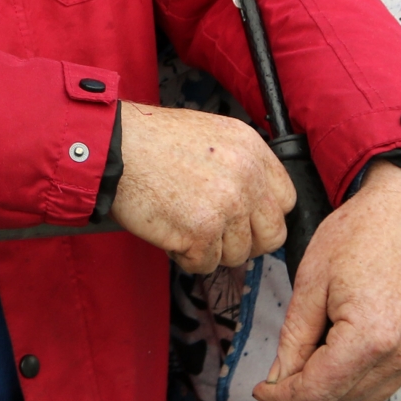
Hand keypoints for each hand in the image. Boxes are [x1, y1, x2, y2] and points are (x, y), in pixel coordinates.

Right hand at [110, 101, 294, 272]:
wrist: (115, 146)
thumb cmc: (152, 141)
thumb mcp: (211, 135)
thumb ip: (240, 167)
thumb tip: (256, 206)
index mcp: (252, 149)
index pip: (286, 201)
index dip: (263, 216)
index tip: (244, 219)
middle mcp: (247, 177)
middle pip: (272, 235)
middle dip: (244, 241)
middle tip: (215, 234)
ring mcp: (227, 207)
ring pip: (237, 255)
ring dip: (209, 248)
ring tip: (181, 222)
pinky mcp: (201, 232)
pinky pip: (204, 264)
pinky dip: (184, 255)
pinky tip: (168, 230)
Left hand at [254, 160, 400, 400]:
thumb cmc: (360, 232)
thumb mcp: (311, 280)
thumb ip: (294, 336)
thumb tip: (280, 376)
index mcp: (370, 337)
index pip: (319, 388)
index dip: (285, 395)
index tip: (262, 391)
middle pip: (343, 396)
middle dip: (309, 384)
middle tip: (289, 354)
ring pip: (368, 394)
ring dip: (338, 382)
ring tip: (322, 340)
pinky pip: (391, 377)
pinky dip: (365, 372)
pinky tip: (349, 340)